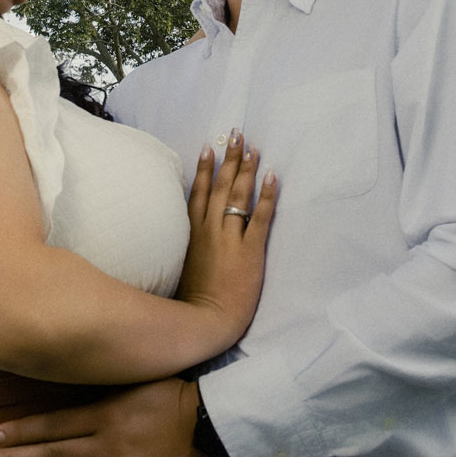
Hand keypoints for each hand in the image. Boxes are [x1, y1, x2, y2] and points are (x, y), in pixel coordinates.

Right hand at [176, 134, 275, 344]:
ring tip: (253, 148)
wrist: (204, 322)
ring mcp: (230, 239)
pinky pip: (261, 217)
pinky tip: (273, 176)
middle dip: (229, 159)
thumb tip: (191, 234)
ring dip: (246, 169)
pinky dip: (268, 196)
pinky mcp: (250, 251)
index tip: (209, 147)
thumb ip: (188, 247)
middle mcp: (210, 230)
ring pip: (239, 195)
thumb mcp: (182, 266)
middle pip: (220, 186)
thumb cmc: (192, 301)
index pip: (198, 193)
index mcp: (193, 234)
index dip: (205, 169)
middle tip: (237, 134)